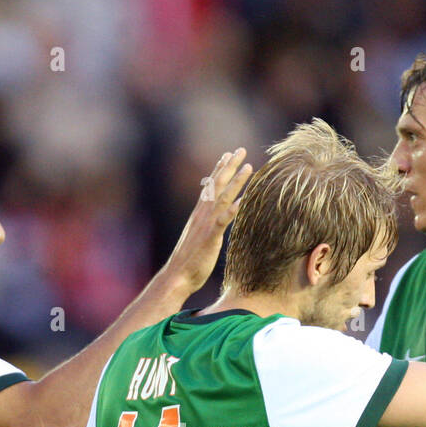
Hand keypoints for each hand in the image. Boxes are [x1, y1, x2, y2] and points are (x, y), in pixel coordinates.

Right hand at [162, 149, 252, 292]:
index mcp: (198, 214)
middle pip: (217, 185)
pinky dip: (234, 209)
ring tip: (249, 167)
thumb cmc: (188, 262)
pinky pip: (224, 220)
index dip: (219, 169)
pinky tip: (245, 200)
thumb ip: (205, 227)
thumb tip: (213, 224)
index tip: (227, 155)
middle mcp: (201, 214)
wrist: (177, 276)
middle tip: (240, 150)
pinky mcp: (210, 236)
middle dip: (229, 166)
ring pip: (223, 197)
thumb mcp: (197, 239)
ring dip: (236, 181)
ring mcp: (205, 224)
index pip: (209, 186)